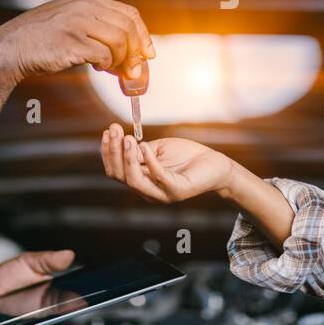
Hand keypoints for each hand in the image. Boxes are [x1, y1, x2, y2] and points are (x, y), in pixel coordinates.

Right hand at [0, 0, 154, 83]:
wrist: (10, 48)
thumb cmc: (42, 39)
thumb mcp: (71, 21)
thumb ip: (97, 28)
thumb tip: (128, 51)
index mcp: (87, 0)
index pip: (129, 13)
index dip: (143, 34)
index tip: (148, 53)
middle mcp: (85, 7)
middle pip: (128, 27)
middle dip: (137, 51)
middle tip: (134, 69)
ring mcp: (78, 23)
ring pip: (119, 42)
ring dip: (121, 60)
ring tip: (111, 69)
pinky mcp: (71, 43)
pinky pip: (103, 55)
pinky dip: (106, 65)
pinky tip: (97, 67)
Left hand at [0, 250, 80, 324]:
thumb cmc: (6, 275)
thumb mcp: (28, 263)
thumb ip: (48, 261)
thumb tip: (70, 254)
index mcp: (52, 296)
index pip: (71, 302)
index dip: (78, 303)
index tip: (83, 302)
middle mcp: (43, 313)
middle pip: (59, 319)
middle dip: (61, 318)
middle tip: (60, 313)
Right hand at [100, 124, 235, 201]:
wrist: (215, 165)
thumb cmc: (187, 156)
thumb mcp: (159, 150)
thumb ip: (141, 150)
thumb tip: (122, 143)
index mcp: (142, 181)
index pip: (116, 170)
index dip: (109, 152)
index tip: (108, 131)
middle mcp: (148, 191)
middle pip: (120, 176)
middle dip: (114, 152)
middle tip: (114, 130)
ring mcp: (162, 194)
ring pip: (134, 180)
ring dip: (127, 158)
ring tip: (127, 139)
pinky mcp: (177, 191)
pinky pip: (158, 177)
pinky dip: (149, 160)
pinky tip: (144, 146)